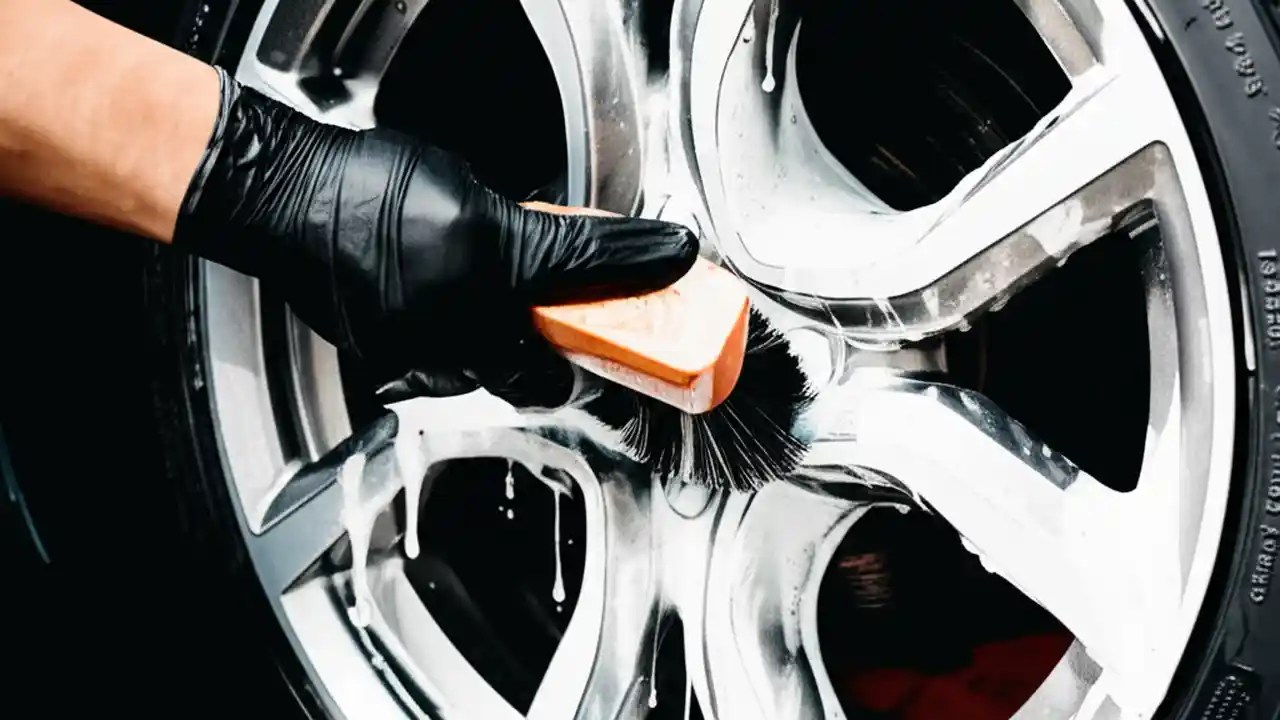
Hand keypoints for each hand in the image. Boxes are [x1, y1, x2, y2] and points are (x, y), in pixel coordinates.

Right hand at [173, 68, 697, 406]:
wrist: (288, 203)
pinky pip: (450, 380)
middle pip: (550, 376)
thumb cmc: (368, 184)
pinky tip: (450, 323)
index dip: (643, 262)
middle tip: (580, 340)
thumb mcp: (468, 188)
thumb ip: (527, 229)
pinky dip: (463, 360)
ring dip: (514, 364)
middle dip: (571, 368)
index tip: (676, 256)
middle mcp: (464, 315)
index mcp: (492, 255)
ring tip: (502, 324)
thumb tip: (571, 250)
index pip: (589, 266)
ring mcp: (426, 352)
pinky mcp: (395, 370)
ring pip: (498, 385)